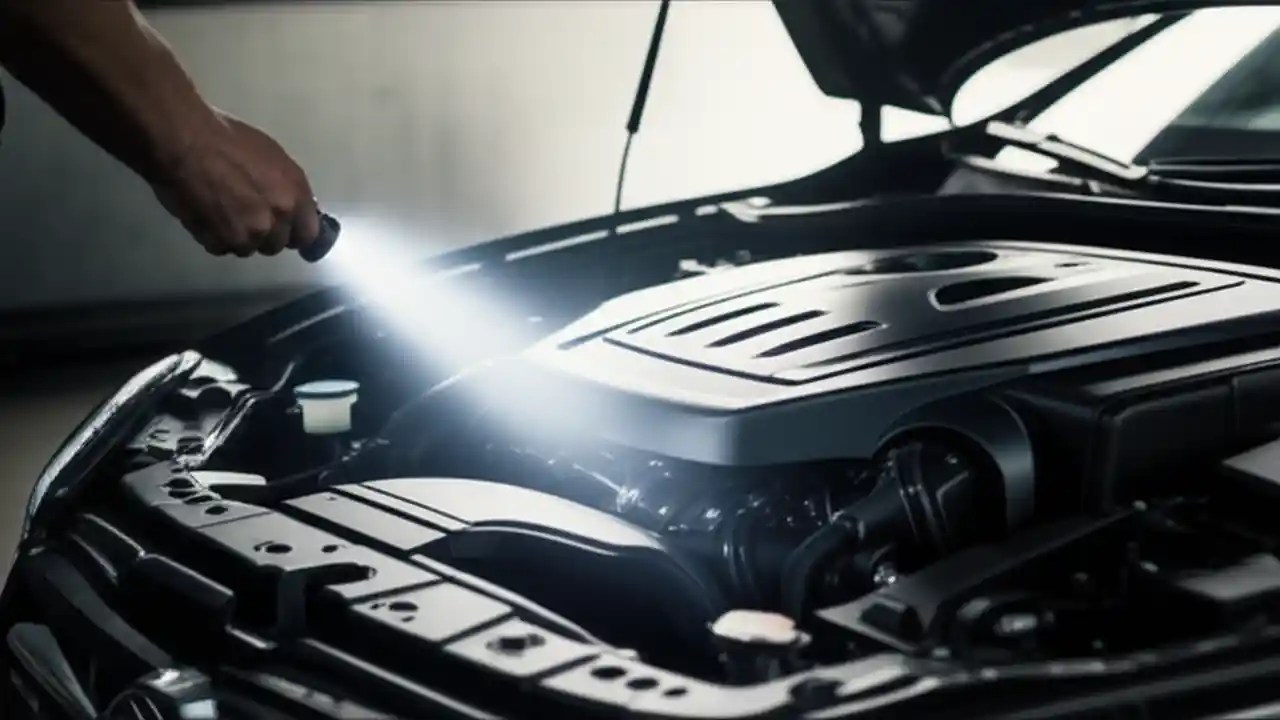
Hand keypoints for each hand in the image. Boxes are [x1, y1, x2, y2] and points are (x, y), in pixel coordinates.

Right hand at [151, 111, 319, 256]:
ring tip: (222, 211)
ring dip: (239, 236)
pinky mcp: (219, 241)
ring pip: (249, 248)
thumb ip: (287, 188)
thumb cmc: (227, 139)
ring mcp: (248, 234)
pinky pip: (222, 248)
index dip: (295, 232)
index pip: (308, 235)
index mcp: (295, 195)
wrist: (184, 142)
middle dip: (264, 234)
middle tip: (245, 213)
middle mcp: (277, 219)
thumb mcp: (273, 158)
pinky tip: (206, 215)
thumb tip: (293, 208)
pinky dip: (214, 237)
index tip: (286, 230)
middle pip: (277, 244)